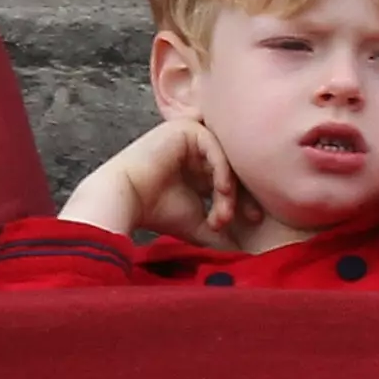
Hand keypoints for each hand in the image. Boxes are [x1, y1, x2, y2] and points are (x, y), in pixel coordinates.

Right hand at [58, 118, 244, 246]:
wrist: (124, 201)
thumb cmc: (158, 213)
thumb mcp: (198, 224)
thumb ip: (221, 230)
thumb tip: (246, 250)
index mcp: (199, 168)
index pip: (232, 178)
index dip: (244, 199)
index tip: (254, 221)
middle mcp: (197, 150)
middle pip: (233, 167)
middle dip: (244, 195)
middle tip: (252, 218)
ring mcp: (191, 136)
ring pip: (226, 159)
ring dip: (230, 189)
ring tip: (224, 215)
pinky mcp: (185, 128)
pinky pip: (213, 148)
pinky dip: (222, 172)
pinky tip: (222, 193)